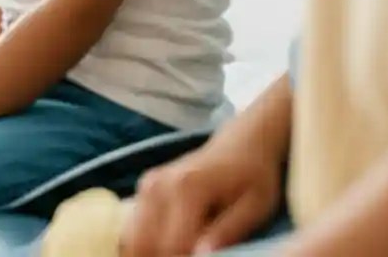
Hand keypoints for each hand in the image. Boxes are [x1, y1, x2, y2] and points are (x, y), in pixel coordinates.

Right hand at [120, 136, 283, 256]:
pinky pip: (133, 228)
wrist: (239, 143)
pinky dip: (146, 245)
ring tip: (182, 252)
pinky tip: (170, 246)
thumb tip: (200, 255)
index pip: (173, 245)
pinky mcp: (143, 188)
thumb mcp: (255, 207)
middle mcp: (159, 185)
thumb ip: (228, 232)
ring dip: (152, 254)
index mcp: (188, 188)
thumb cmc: (253, 176)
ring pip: (133, 239)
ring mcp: (147, 185)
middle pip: (145, 243)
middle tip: (192, 255)